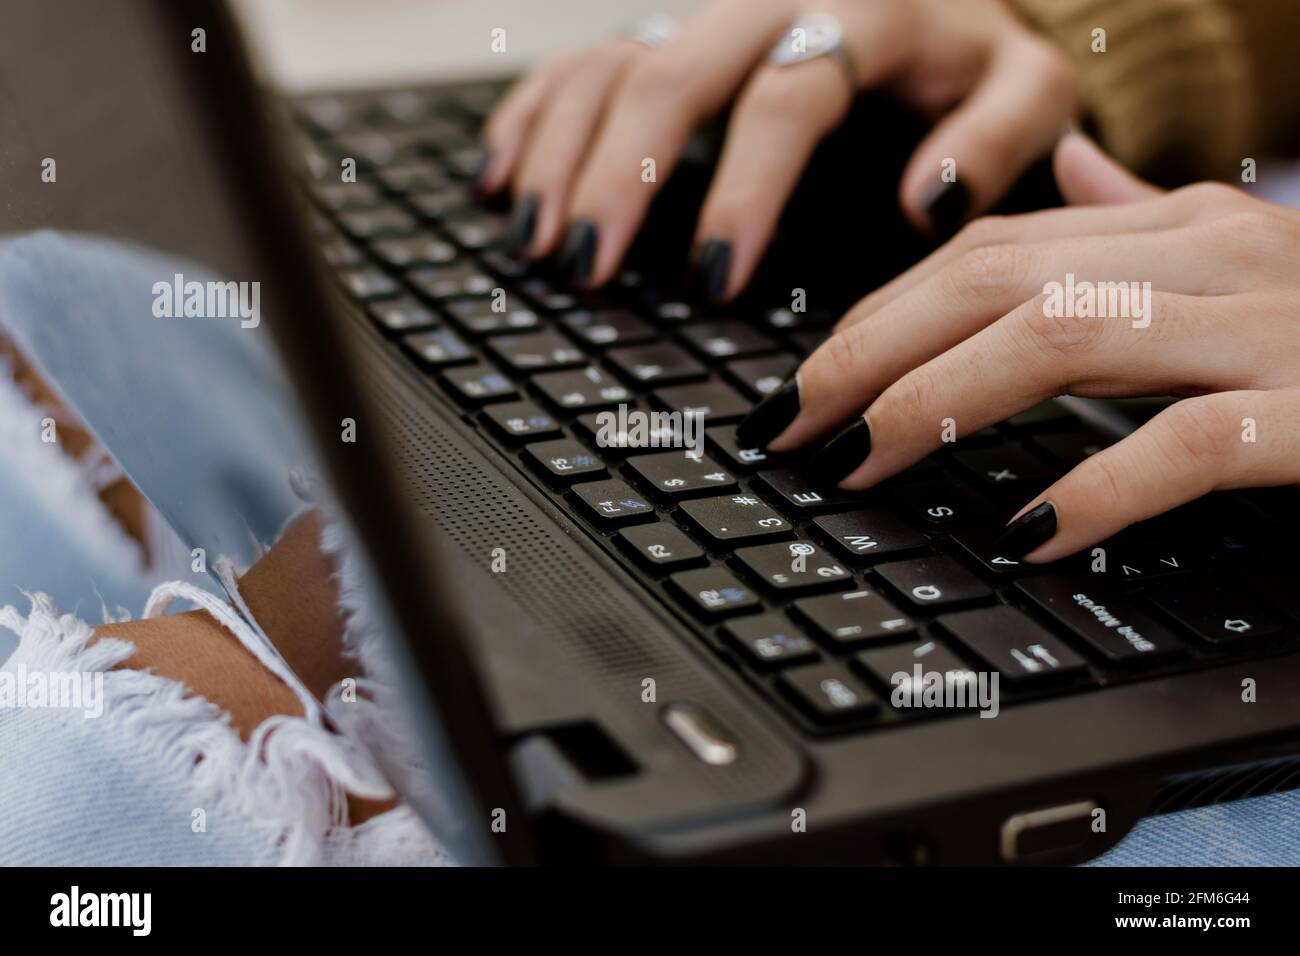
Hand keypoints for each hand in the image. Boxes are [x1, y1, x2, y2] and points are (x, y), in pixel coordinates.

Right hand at [480, 0, 1078, 297]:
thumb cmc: (974, 54)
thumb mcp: (1026, 87)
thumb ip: (999, 136)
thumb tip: (932, 200)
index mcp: (859, 10)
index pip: (786, 96)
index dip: (744, 190)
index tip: (715, 277)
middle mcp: (767, 0)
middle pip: (670, 75)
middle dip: (619, 176)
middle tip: (588, 264)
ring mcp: (706, 8)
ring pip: (611, 63)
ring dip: (560, 152)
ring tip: (534, 237)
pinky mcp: (668, 24)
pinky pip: (583, 57)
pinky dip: (534, 115)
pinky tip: (501, 172)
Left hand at [738, 131, 1299, 561]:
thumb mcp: (1246, 261)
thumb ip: (1148, 226)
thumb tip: (1071, 185)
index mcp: (1179, 229)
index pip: (986, 250)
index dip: (875, 313)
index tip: (803, 380)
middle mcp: (1213, 257)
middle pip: (995, 280)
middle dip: (867, 351)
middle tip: (791, 427)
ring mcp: (1272, 329)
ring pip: (1067, 336)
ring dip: (941, 403)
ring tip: (864, 464)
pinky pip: (1190, 444)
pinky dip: (1099, 488)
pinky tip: (1027, 532)